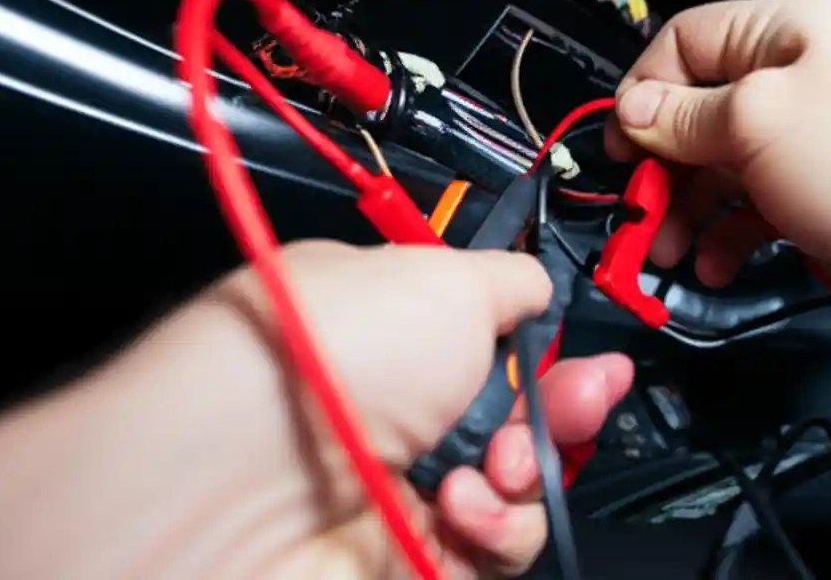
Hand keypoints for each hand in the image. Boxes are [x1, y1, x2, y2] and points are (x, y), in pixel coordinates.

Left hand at [0, 242, 632, 579]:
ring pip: (519, 489)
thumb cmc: (325, 357)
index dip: (548, 351)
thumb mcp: (446, 278)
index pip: (496, 343)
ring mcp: (399, 486)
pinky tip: (463, 505)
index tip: (584, 358)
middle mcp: (394, 407)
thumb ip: (508, 281)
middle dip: (561, 409)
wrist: (247, 478)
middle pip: (520, 418)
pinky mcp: (407, 556)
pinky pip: (493, 549)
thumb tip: (535, 284)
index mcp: (393, 327)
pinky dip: (496, 528)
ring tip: (497, 464)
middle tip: (575, 401)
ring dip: (530, 470)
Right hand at [605, 0, 830, 322]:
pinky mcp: (818, 204)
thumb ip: (684, 118)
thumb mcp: (757, 120)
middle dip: (659, 164)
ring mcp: (807, 148)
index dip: (643, 91)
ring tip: (667, 250)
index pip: (685, 44)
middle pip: (694, 116)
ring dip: (683, 212)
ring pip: (717, 173)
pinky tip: (714, 264)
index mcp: (783, 34)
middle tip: (637, 208)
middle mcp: (794, 85)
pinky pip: (750, 216)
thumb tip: (633, 111)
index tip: (620, 145)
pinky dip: (724, 241)